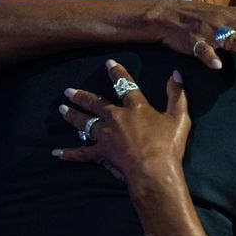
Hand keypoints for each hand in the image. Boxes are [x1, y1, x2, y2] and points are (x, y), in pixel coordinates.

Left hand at [52, 60, 190, 188]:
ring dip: (73, 116)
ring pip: (84, 123)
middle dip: (81, 96)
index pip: (125, 85)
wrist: (153, 171)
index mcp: (135, 108)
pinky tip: (56, 153)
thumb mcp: (179, 117)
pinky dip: (68, 153)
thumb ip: (177, 95)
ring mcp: (105, 136)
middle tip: (68, 91)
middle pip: (95, 104)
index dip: (117, 73)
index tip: (108, 63)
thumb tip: (176, 74)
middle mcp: (116, 118)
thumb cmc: (168, 145)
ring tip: (62, 109)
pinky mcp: (101, 154)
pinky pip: (82, 153)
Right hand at [152, 2, 235, 69]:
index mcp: (233, 15)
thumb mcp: (227, 15)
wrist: (167, 15)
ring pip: (232, 39)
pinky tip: (218, 65)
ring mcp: (209, 31)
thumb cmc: (202, 17)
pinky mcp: (193, 41)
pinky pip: (202, 50)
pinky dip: (210, 57)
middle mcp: (224, 21)